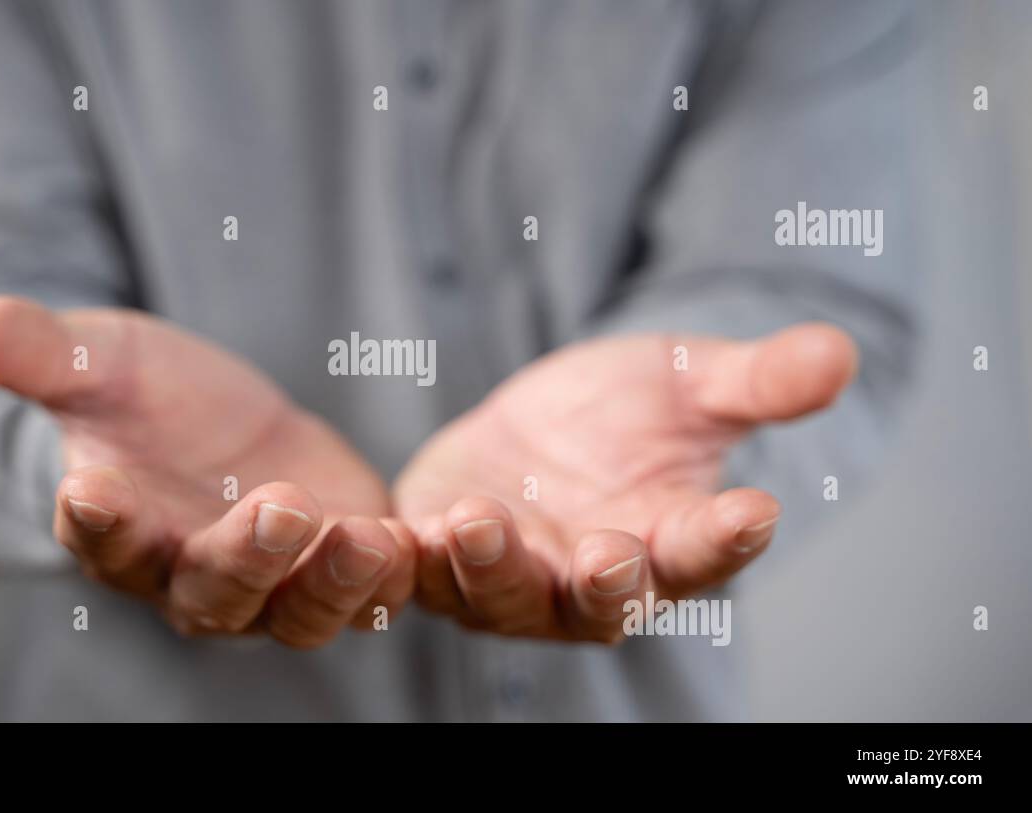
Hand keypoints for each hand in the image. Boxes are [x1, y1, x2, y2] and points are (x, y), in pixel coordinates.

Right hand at [0, 296, 413, 647]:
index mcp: (119, 529)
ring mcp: (270, 584)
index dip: (97, 522)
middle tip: (278, 505)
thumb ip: (48, 354)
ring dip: (332, 582)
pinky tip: (418, 540)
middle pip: (214, 592)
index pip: (99, 539)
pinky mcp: (335, 569)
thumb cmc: (144, 397)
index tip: (92, 488)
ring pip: (298, 612)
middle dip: (245, 556)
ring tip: (368, 537)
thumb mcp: (102, 359)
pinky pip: (366, 593)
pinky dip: (390, 577)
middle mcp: (190, 576)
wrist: (215, 423)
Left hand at [394, 324, 856, 641]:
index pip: (705, 551)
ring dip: (490, 566)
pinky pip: (415, 573)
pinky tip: (389, 534)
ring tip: (478, 519)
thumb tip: (838, 353)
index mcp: (667, 541)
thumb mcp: (690, 381)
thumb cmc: (630, 413)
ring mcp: (509, 576)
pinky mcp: (436, 552)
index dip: (726, 536)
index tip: (753, 510)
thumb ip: (757, 380)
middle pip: (601, 602)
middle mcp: (589, 578)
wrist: (541, 424)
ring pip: (500, 594)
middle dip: (604, 583)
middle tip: (608, 555)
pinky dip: (401, 561)